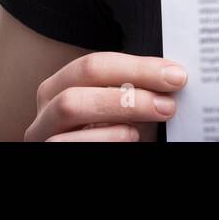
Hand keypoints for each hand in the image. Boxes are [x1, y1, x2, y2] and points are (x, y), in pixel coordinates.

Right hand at [25, 51, 187, 141]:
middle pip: (82, 79)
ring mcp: (43, 135)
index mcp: (63, 86)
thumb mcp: (124, 109)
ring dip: (120, 109)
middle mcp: (47, 109)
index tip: (175, 74)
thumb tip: (173, 73)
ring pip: (70, 107)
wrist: (108, 154)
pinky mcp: (48, 154)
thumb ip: (138, 89)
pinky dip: (106, 137)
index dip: (137, 67)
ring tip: (155, 116)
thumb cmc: (113, 136)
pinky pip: (69, 143)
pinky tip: (131, 137)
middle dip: (130, 88)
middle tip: (169, 101)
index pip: (95, 65)